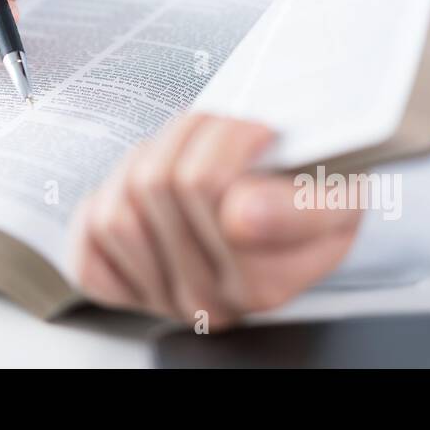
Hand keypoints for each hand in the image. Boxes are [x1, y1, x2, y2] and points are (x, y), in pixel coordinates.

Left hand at [69, 113, 361, 329]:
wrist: (277, 230)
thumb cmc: (303, 202)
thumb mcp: (338, 197)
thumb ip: (304, 205)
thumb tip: (241, 213)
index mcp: (269, 284)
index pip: (229, 207)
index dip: (235, 145)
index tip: (261, 131)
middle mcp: (213, 302)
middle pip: (171, 186)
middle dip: (199, 132)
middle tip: (226, 127)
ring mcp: (160, 297)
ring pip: (125, 205)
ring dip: (152, 157)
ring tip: (187, 153)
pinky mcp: (116, 286)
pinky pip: (90, 230)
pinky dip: (110, 194)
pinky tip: (148, 191)